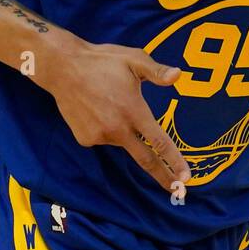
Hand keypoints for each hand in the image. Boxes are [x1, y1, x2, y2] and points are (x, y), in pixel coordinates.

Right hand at [38, 40, 191, 193]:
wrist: (62, 68)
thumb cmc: (102, 61)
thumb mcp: (133, 59)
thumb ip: (157, 71)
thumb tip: (178, 76)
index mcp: (133, 111)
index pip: (159, 142)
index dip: (174, 161)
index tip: (186, 177)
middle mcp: (117, 128)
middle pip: (145, 159)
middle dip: (163, 176)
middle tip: (176, 190)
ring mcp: (100, 136)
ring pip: (122, 141)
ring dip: (125, 131)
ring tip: (111, 103)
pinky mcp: (85, 139)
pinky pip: (104, 138)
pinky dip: (107, 129)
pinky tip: (98, 109)